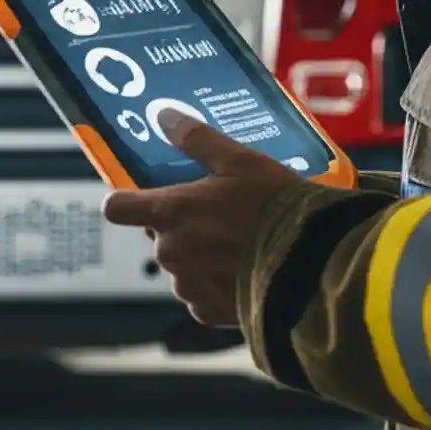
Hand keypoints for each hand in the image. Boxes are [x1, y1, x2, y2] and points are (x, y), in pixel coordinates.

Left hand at [102, 109, 306, 326]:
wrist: (313, 265)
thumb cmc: (276, 208)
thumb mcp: (241, 161)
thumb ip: (198, 140)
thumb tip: (164, 116)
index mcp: (171, 213)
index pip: (117, 207)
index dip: (127, 200)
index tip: (143, 195)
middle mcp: (170, 253)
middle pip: (157, 235)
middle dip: (180, 225)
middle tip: (216, 213)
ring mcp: (188, 286)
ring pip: (181, 266)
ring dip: (199, 256)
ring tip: (239, 244)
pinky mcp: (208, 312)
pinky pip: (202, 294)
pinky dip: (217, 284)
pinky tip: (245, 271)